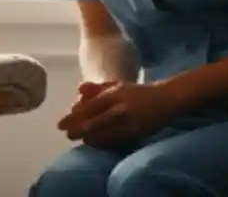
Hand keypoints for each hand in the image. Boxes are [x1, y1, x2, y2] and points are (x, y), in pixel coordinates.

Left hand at [57, 81, 178, 146]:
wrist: (166, 98)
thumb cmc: (137, 92)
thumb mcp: (117, 85)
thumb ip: (97, 88)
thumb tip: (78, 90)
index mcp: (114, 93)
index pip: (89, 107)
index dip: (73, 117)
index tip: (61, 124)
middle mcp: (120, 107)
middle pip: (93, 121)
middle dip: (78, 130)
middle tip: (67, 135)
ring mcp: (129, 120)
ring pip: (103, 133)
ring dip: (89, 138)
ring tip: (80, 139)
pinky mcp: (137, 132)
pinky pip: (116, 139)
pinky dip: (103, 142)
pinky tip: (95, 142)